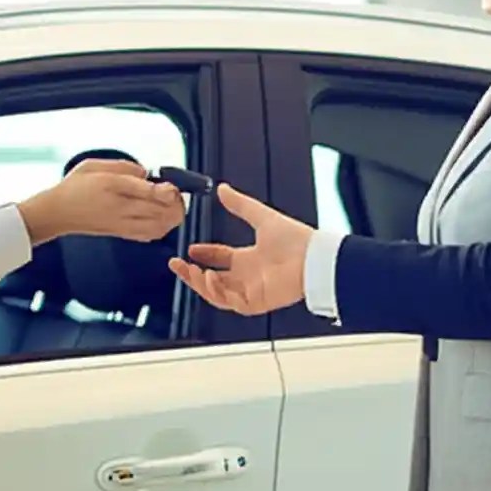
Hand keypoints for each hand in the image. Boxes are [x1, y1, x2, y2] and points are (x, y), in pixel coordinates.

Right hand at [18, 158, 185, 244]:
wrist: (57, 213)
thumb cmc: (75, 187)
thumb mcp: (94, 165)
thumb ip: (123, 166)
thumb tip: (147, 173)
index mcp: (113, 187)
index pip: (147, 191)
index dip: (168, 190)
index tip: (173, 185)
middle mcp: (120, 208)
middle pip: (162, 212)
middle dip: (176, 202)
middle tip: (174, 191)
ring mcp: (123, 224)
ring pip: (161, 226)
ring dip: (173, 215)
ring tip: (170, 202)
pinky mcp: (123, 234)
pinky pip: (152, 234)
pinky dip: (164, 225)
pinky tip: (161, 215)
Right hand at [167, 184, 312, 314]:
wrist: (313, 258)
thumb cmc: (296, 240)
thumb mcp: (261, 216)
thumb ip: (240, 205)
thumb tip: (223, 189)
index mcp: (250, 258)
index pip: (220, 260)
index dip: (204, 255)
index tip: (189, 249)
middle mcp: (248, 276)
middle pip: (213, 280)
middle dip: (191, 274)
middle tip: (177, 265)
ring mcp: (251, 290)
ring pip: (216, 293)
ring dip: (199, 283)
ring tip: (189, 270)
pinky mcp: (255, 302)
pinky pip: (229, 302)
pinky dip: (215, 291)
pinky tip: (208, 277)